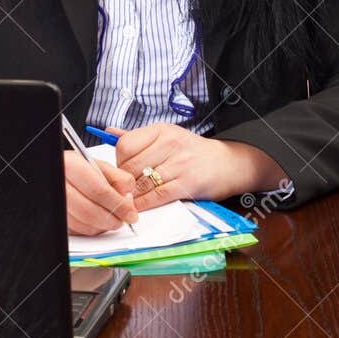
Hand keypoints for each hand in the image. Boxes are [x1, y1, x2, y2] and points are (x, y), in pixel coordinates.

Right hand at [63, 152, 139, 235]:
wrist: (56, 171)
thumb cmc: (76, 167)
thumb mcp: (96, 165)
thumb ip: (116, 177)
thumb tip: (128, 195)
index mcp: (71, 166)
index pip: (99, 191)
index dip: (118, 205)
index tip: (131, 213)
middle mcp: (59, 185)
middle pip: (90, 211)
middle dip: (112, 220)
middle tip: (123, 220)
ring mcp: (56, 203)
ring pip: (83, 224)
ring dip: (103, 226)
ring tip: (112, 219)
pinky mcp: (57, 217)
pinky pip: (77, 230)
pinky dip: (92, 228)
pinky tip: (98, 221)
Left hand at [103, 123, 289, 208]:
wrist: (228, 164)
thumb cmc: (193, 152)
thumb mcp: (166, 136)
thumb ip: (138, 137)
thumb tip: (109, 133)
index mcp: (162, 130)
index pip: (125, 145)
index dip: (118, 161)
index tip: (121, 170)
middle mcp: (170, 143)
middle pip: (131, 166)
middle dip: (124, 181)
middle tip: (124, 189)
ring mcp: (180, 163)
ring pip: (142, 182)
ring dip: (132, 195)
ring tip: (129, 199)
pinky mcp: (187, 183)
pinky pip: (156, 196)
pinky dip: (144, 204)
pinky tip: (140, 207)